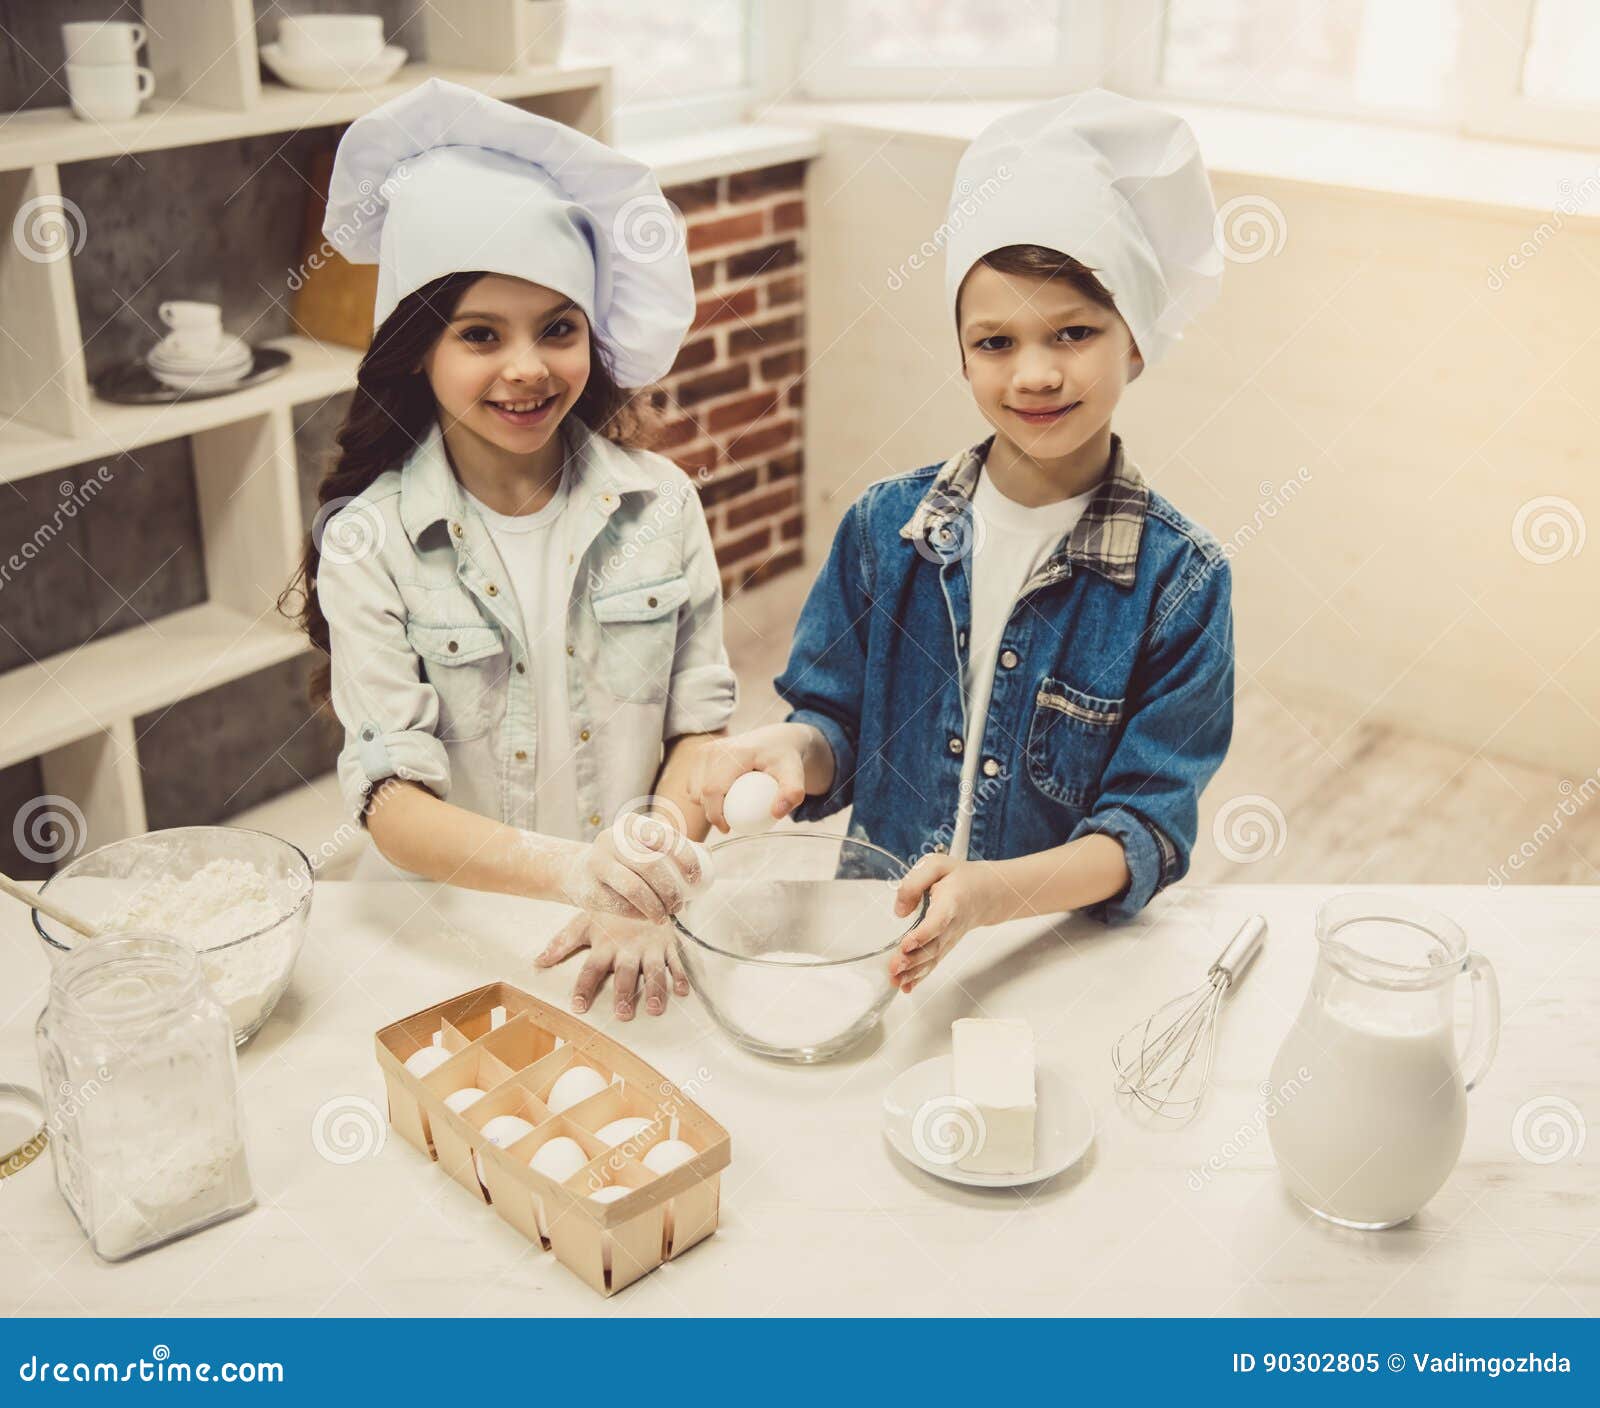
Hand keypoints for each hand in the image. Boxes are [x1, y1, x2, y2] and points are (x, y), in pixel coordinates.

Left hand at [535, 912, 689, 1019]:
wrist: (640, 886)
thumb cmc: (609, 914)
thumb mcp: (584, 923)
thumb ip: (562, 943)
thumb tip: (537, 961)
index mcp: (605, 944)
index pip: (591, 968)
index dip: (584, 988)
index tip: (578, 1007)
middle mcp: (628, 946)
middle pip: (625, 972)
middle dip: (624, 992)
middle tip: (622, 1014)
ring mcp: (651, 946)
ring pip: (654, 969)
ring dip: (655, 989)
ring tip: (654, 1009)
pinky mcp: (669, 944)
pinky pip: (677, 961)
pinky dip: (681, 976)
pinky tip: (683, 992)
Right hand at [556, 812, 702, 923]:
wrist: (581, 872)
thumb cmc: (625, 860)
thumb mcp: (645, 846)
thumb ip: (675, 847)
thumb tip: (709, 853)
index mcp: (631, 825)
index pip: (665, 838)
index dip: (685, 858)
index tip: (695, 879)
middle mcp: (611, 839)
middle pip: (650, 866)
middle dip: (670, 890)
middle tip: (678, 906)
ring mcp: (596, 862)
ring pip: (634, 888)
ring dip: (655, 907)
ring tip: (664, 916)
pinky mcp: (588, 888)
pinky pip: (620, 905)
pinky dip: (638, 915)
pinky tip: (646, 917)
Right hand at [686, 730, 807, 831]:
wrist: (777, 740)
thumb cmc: (785, 759)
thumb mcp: (795, 775)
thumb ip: (792, 793)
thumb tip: (776, 813)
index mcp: (735, 752)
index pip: (712, 789)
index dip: (715, 815)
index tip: (728, 829)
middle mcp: (715, 748)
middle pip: (700, 791)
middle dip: (711, 813)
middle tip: (730, 821)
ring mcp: (705, 749)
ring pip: (693, 788)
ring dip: (705, 804)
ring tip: (728, 806)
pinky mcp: (701, 752)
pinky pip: (692, 782)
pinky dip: (702, 794)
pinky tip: (721, 796)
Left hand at [888, 855, 1004, 992]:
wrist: (985, 892)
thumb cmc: (958, 877)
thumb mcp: (935, 865)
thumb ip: (914, 883)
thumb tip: (900, 911)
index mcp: (951, 901)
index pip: (938, 921)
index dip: (923, 934)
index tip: (906, 943)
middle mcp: (952, 924)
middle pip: (933, 946)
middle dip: (913, 959)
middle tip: (894, 967)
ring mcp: (950, 939)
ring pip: (932, 959)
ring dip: (913, 972)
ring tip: (894, 979)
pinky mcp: (945, 946)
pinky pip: (933, 964)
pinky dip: (919, 977)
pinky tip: (905, 986)